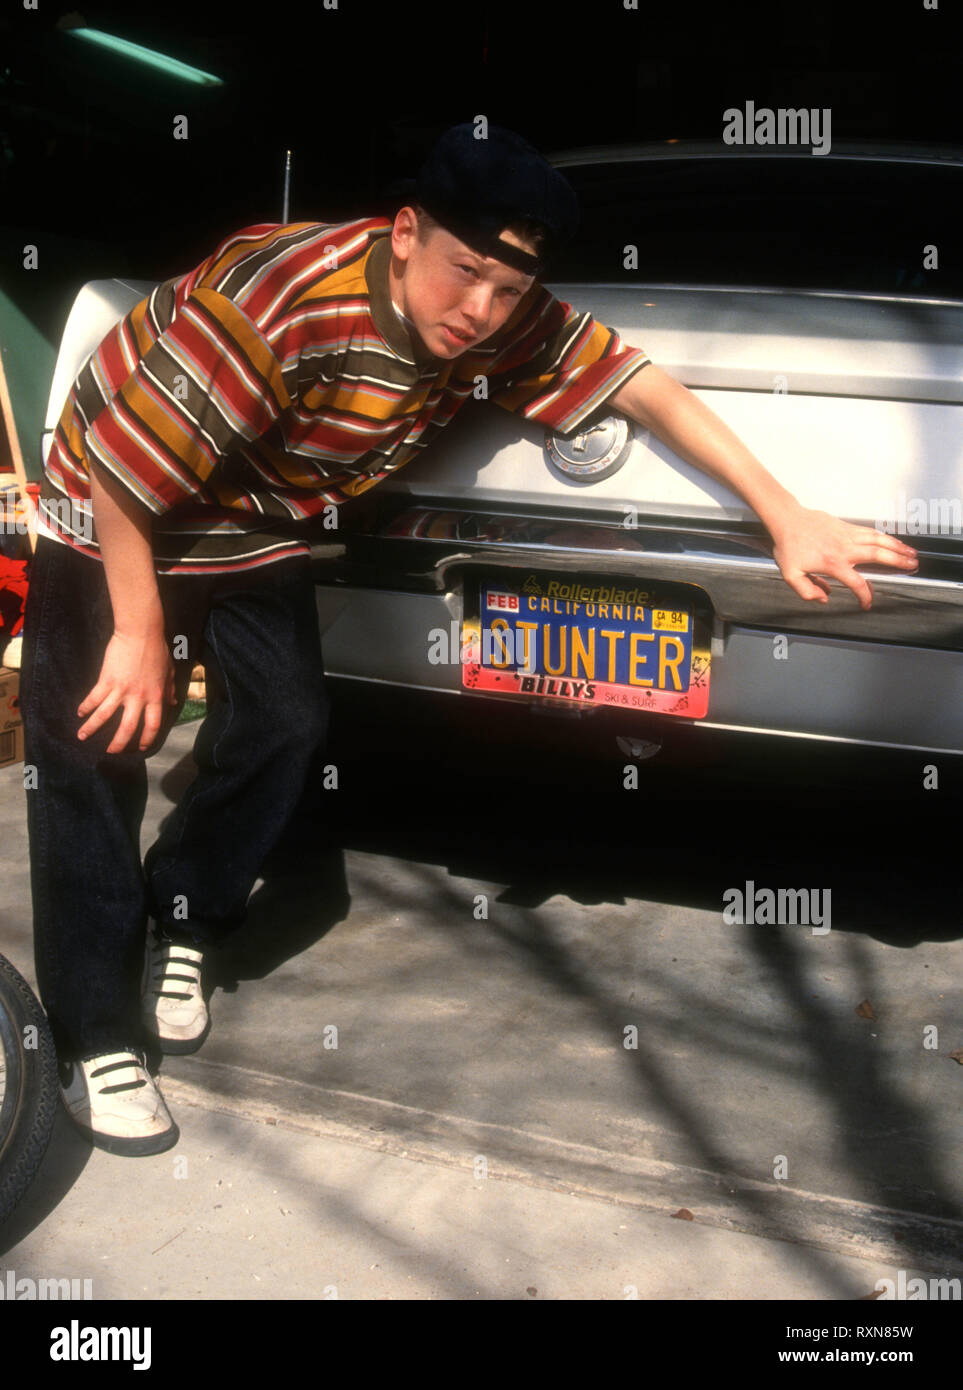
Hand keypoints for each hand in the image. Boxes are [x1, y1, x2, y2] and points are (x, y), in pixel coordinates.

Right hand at [77, 630, 177, 753]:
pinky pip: (94, 698)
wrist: (140, 633)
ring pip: (105, 715)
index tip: (141, 747)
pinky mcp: (106, 680)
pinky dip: (86, 706)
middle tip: (110, 752)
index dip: (147, 738)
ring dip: (92, 728)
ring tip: (81, 737)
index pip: (153, 725)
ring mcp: (121, 690)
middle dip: (118, 743)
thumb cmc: (157, 650)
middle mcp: (139, 698)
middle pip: (128, 727)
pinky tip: (79, 713)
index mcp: (156, 697)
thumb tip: (172, 702)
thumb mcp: (168, 671)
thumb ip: (169, 689)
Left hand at [769, 506, 918, 609]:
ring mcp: (848, 535)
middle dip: (898, 562)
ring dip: (898, 547)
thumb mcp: (790, 574)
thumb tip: (825, 597)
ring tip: (913, 554)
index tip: (866, 603)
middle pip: (878, 555)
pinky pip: (871, 532)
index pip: (856, 582)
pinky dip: (886, 537)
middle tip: (913, 567)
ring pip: (879, 541)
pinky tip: (895, 542)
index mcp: (832, 563)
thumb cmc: (788, 546)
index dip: (864, 595)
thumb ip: (807, 591)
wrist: (787, 520)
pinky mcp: (847, 527)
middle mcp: (844, 548)